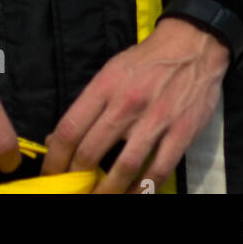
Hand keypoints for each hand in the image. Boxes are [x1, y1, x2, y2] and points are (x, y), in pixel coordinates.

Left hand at [40, 17, 230, 193]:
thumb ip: (88, 105)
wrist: (192, 44)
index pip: (70, 129)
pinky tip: (133, 196)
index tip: (50, 175)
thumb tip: (56, 139)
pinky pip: (159, 171)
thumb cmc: (146, 60)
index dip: (55, 159)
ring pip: (124, 168)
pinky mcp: (181, 132)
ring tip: (99, 199)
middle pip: (91, 152)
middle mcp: (126, 104)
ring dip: (108, 191)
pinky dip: (143, 190)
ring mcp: (155, 119)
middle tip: (73, 191)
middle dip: (77, 179)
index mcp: (105, 86)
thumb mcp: (110, 71)